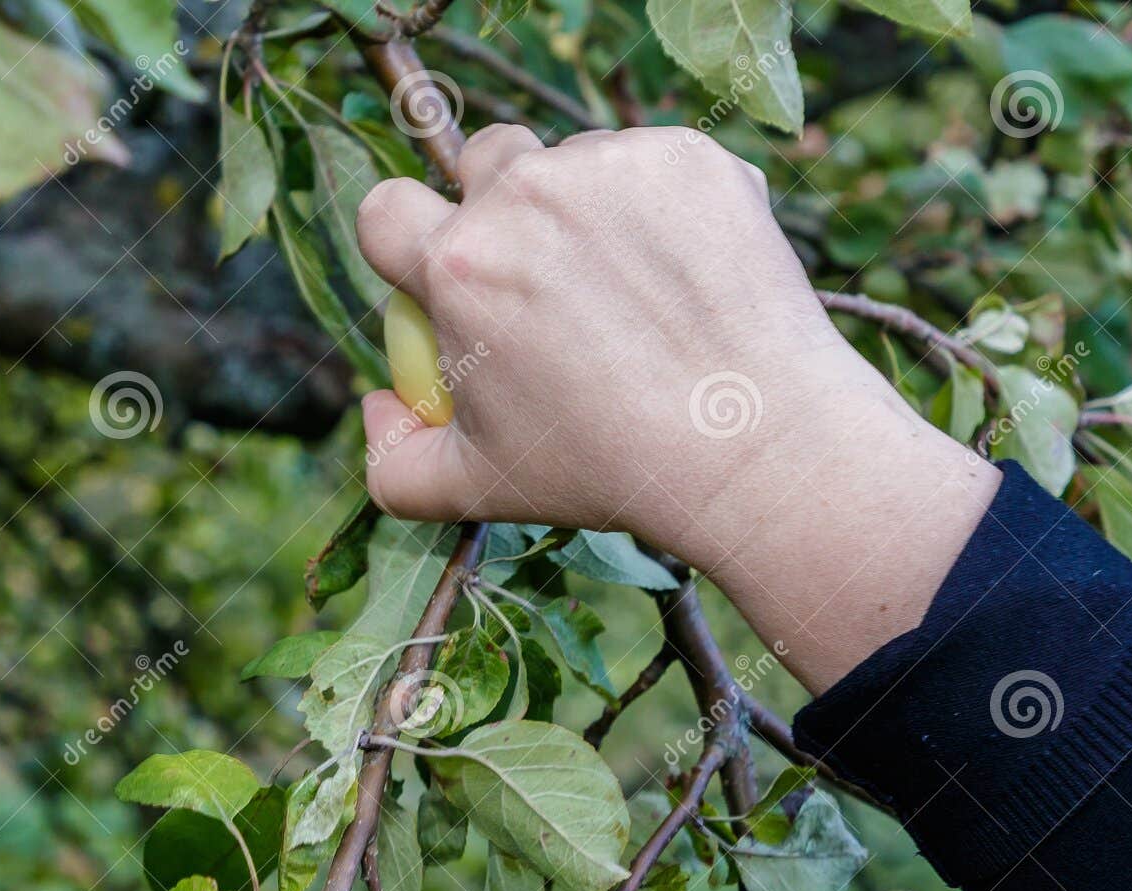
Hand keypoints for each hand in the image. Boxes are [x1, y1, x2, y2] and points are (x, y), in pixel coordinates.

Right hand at [356, 124, 997, 688]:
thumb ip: (392, 462)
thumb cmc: (611, 473)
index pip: (384, 209)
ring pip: (573, 162)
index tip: (445, 274)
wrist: (756, 451)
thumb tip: (376, 404)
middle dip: (498, 206)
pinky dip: (661, 211)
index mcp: (459, 264)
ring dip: (586, 209)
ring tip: (632, 295)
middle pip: (481, 161)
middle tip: (548, 279)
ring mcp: (614, 166)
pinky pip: (651, 167)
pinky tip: (686, 280)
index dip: (405, 243)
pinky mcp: (690, 158)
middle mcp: (528, 193)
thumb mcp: (478, 491)